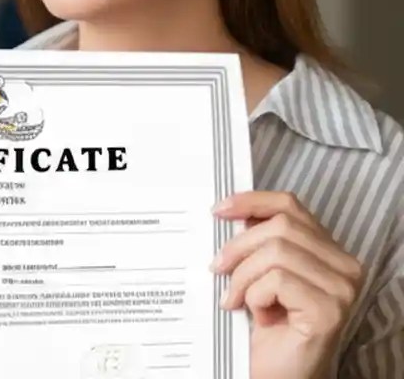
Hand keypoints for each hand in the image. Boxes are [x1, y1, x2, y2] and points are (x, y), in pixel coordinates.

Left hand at [212, 191, 363, 378]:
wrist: (278, 372)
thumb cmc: (269, 326)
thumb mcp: (260, 275)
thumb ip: (257, 244)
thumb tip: (228, 213)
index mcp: (329, 251)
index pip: (290, 205)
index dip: (251, 201)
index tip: (218, 210)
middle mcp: (345, 267)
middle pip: (280, 226)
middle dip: (239, 246)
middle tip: (217, 268)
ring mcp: (341, 289)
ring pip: (276, 251)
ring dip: (243, 276)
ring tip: (235, 299)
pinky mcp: (329, 310)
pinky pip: (277, 280)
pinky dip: (255, 295)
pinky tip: (257, 314)